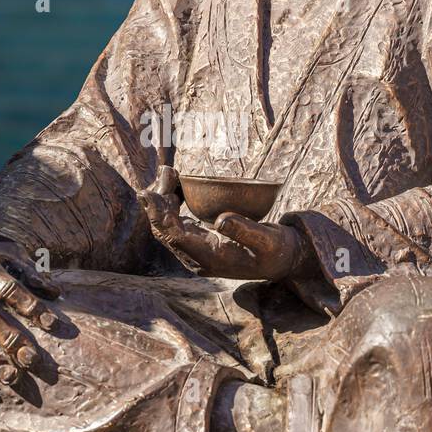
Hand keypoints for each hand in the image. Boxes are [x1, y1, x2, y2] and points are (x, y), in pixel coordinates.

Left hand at [139, 166, 308, 280]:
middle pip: (165, 230)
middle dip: (159, 201)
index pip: (174, 237)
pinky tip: (174, 186)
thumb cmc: (277, 249)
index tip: (148, 192)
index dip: (158, 215)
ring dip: (163, 201)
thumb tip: (220, 220)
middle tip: (165, 171)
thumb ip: (245, 230)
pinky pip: (176, 224)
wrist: (283, 261)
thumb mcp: (268, 240)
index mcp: (210, 259)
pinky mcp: (200, 243)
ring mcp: (196, 252)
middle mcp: (197, 258)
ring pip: (168, 227)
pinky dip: (172, 204)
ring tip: (168, 172)